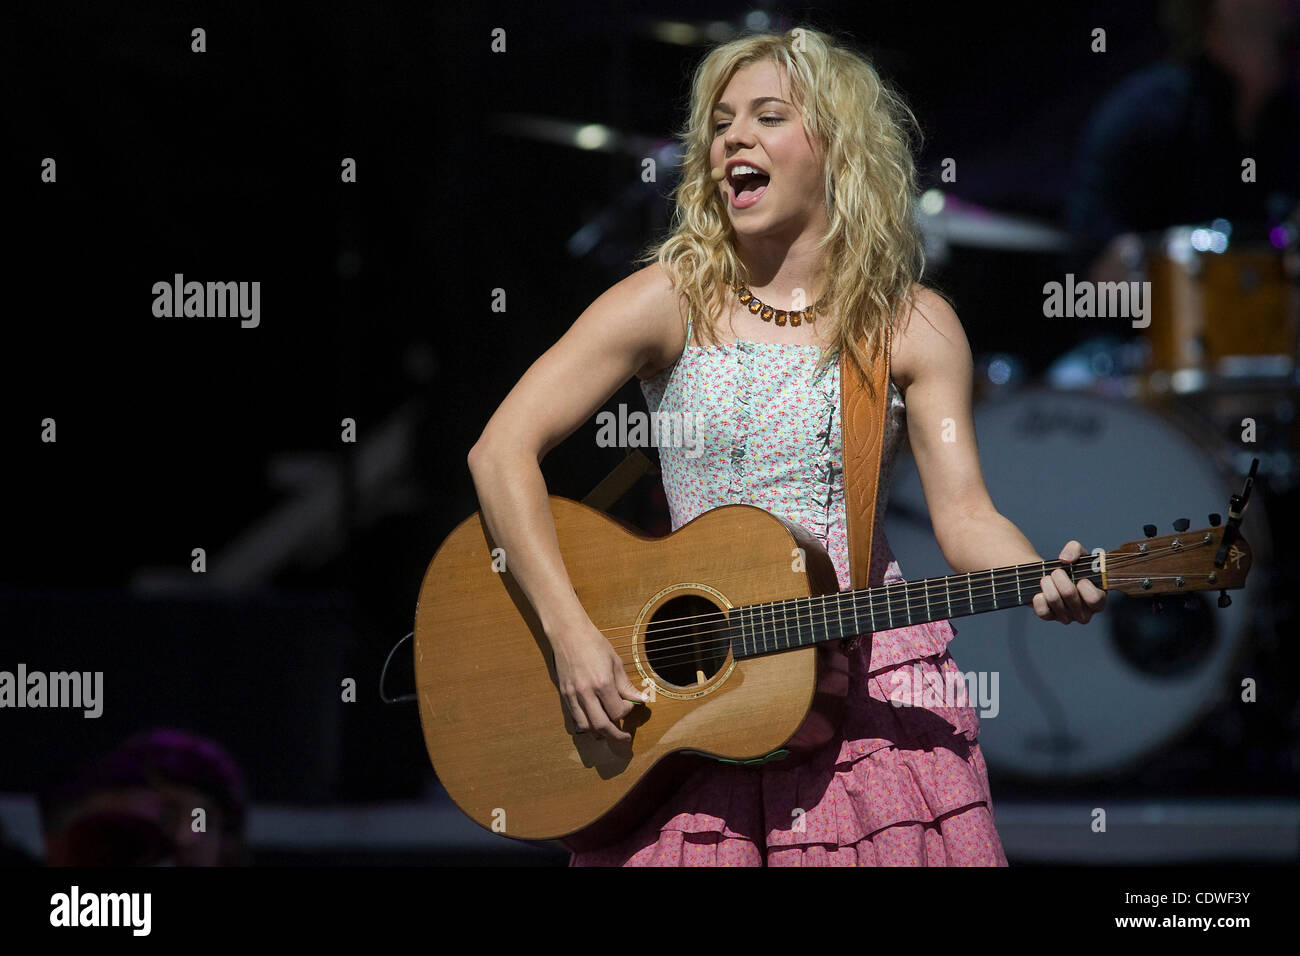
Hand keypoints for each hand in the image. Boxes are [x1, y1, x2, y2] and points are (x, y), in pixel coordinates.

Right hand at [550, 619, 648, 742]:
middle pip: (602, 725)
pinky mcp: (564, 695)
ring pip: (586, 726)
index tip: (630, 704)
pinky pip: (575, 718)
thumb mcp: (615, 662)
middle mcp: (586, 692)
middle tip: (625, 738)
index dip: (627, 711)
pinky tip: (594, 722)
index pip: (617, 711)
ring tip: (609, 732)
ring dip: (599, 733)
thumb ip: (626, 685)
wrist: (568, 633)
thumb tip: (641, 699)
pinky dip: (586, 725)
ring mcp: (573, 695)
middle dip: (616, 735)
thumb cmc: (594, 643)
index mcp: (602, 683)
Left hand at [1032, 540, 1106, 624]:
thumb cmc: (1071, 567)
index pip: (1095, 599)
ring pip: (1054, 600)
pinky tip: (1040, 592)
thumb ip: (1075, 550)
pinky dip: (1039, 598)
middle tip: (1057, 572)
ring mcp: (1067, 617)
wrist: (1052, 576)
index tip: (1080, 578)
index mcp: (1098, 599)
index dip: (1085, 586)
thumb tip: (1066, 559)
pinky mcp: (1050, 618)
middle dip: (1060, 577)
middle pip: (1070, 595)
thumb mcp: (1078, 554)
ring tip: (1047, 578)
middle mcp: (1084, 613)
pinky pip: (1042, 612)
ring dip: (1047, 584)